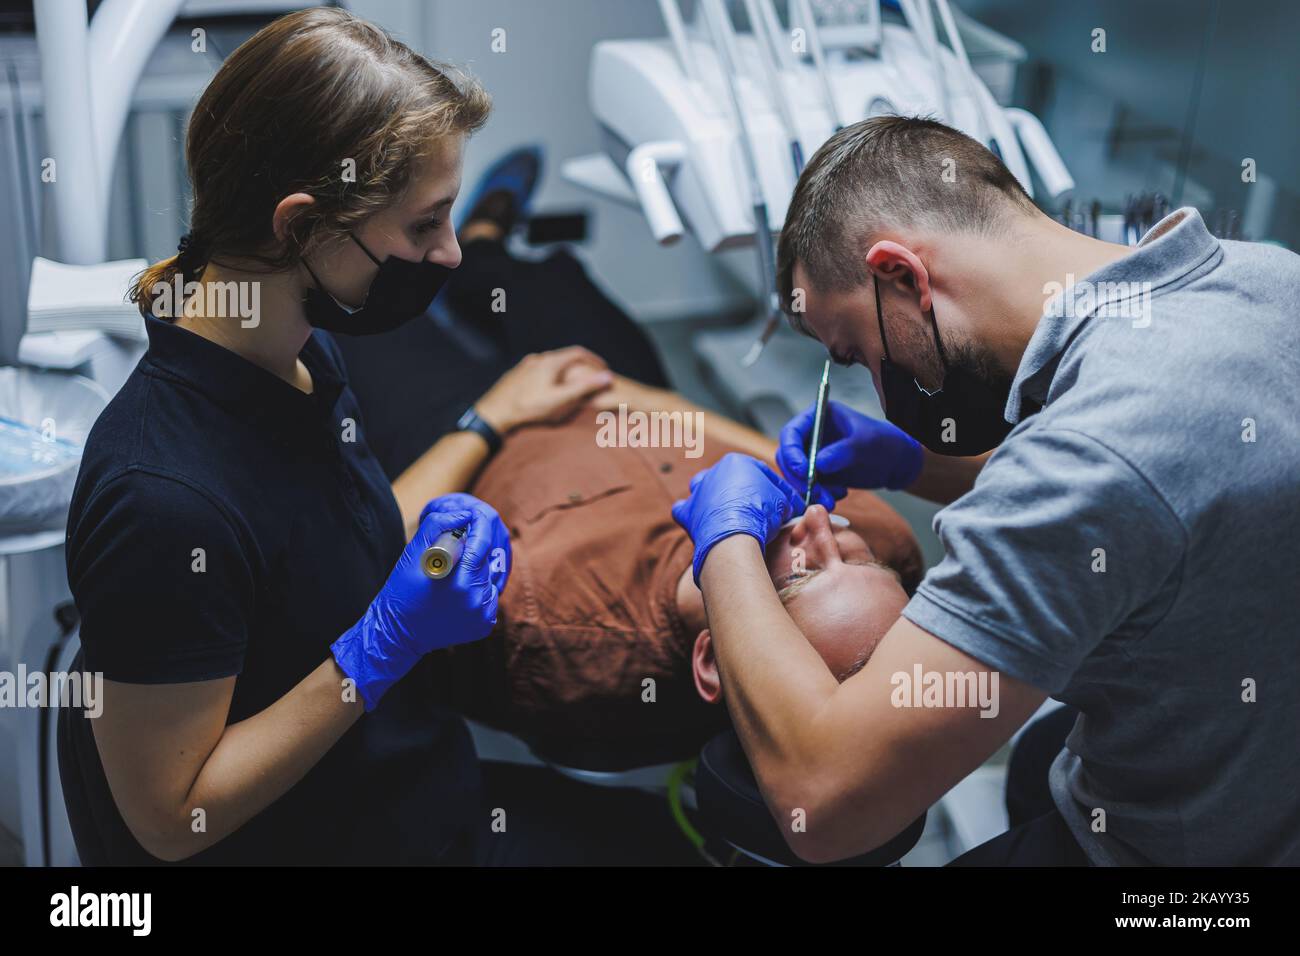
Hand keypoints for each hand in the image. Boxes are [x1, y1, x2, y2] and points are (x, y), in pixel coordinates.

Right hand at [331, 495, 510, 710]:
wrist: (398, 632)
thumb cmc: (402, 589)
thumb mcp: (413, 552)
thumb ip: (438, 525)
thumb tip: (464, 514)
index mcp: (460, 581)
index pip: (482, 541)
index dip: (480, 523)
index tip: (476, 513)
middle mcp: (476, 600)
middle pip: (487, 558)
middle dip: (475, 546)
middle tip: (458, 543)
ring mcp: (483, 615)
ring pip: (490, 575)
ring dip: (477, 566)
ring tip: (455, 567)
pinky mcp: (485, 623)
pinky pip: (490, 594)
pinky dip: (479, 585)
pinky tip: (460, 587)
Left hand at [475, 347, 612, 431]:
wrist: (494, 412)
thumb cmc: (528, 408)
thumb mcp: (560, 400)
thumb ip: (584, 387)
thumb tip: (608, 376)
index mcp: (551, 362)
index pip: (578, 353)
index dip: (594, 360)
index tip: (603, 368)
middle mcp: (537, 359)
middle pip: (564, 356)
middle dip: (579, 365)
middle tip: (589, 375)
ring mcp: (525, 365)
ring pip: (549, 363)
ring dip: (563, 369)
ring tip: (571, 381)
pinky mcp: (516, 374)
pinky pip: (538, 370)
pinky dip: (549, 375)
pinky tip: (548, 387)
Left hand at [671, 453, 805, 583]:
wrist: (733, 534)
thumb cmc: (760, 512)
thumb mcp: (783, 501)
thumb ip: (784, 498)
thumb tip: (788, 507)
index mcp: (736, 462)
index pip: (762, 474)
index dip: (778, 490)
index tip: (788, 505)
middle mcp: (714, 472)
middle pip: (733, 482)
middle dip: (746, 494)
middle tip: (761, 511)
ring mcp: (698, 492)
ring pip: (705, 490)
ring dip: (714, 499)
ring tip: (729, 515)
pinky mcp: (688, 512)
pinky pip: (685, 509)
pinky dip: (692, 515)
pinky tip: (702, 522)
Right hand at [777, 400, 923, 496]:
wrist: (896, 462)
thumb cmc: (885, 442)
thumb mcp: (866, 443)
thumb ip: (842, 451)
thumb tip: (818, 464)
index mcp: (818, 417)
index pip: (791, 433)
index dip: (791, 452)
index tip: (802, 470)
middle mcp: (811, 435)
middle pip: (787, 457)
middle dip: (798, 476)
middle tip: (813, 490)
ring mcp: (813, 455)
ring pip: (796, 476)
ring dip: (809, 490)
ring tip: (830, 499)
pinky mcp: (819, 473)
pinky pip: (808, 487)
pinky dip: (818, 495)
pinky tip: (839, 495)